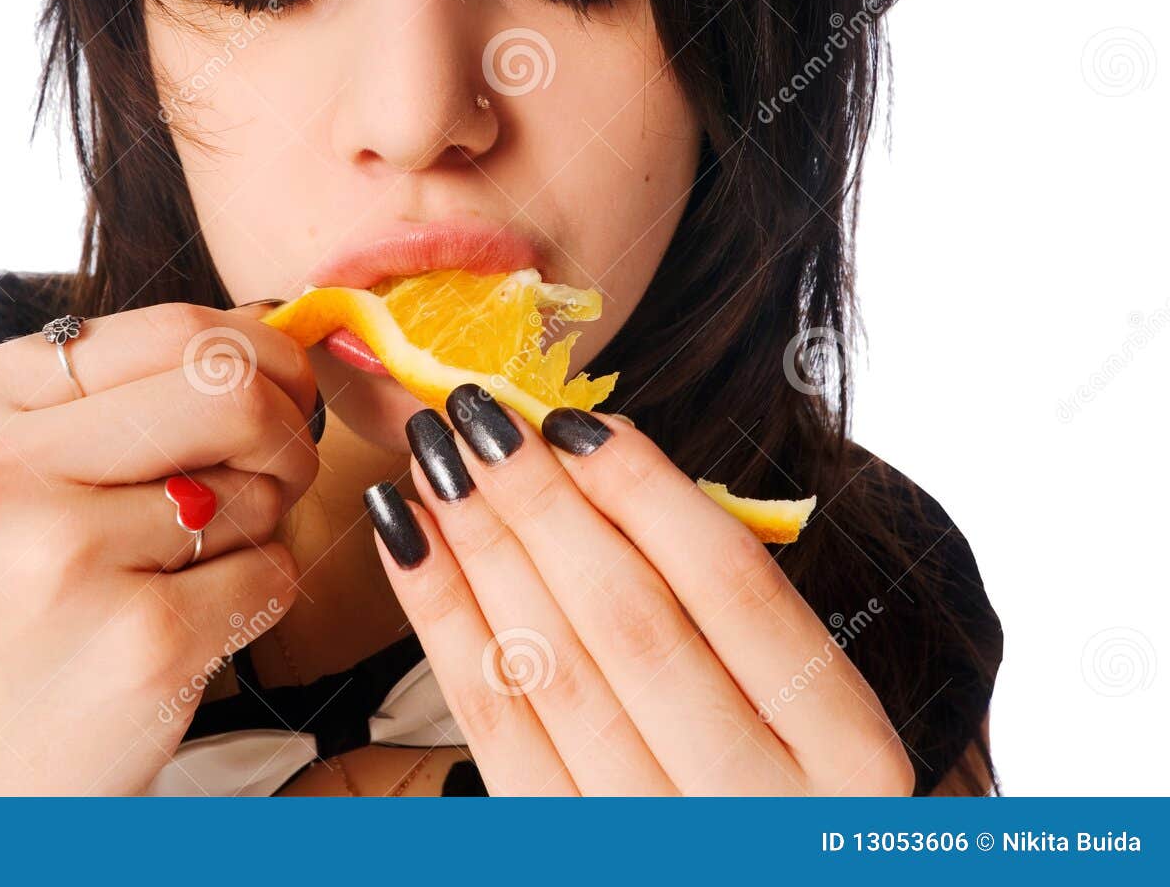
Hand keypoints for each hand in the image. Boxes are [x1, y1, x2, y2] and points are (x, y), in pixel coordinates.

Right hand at [0, 302, 318, 795]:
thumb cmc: (15, 597)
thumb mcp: (19, 462)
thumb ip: (128, 383)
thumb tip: (279, 318)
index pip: (176, 327)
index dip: (262, 352)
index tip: (280, 388)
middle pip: (233, 387)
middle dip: (284, 426)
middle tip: (269, 469)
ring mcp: (63, 560)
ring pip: (262, 483)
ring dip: (260, 520)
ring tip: (180, 563)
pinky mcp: (138, 645)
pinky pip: (273, 571)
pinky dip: (258, 591)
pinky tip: (188, 620)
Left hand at [365, 385, 913, 795]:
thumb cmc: (777, 784)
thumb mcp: (809, 713)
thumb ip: (726, 607)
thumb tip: (590, 458)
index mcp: (847, 758)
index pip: (736, 588)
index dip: (649, 491)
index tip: (576, 419)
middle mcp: (757, 813)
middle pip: (629, 621)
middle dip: (541, 502)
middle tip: (476, 414)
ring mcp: (657, 847)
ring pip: (548, 670)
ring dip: (478, 547)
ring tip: (432, 461)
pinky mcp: (562, 862)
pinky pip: (490, 728)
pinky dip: (441, 621)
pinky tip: (408, 542)